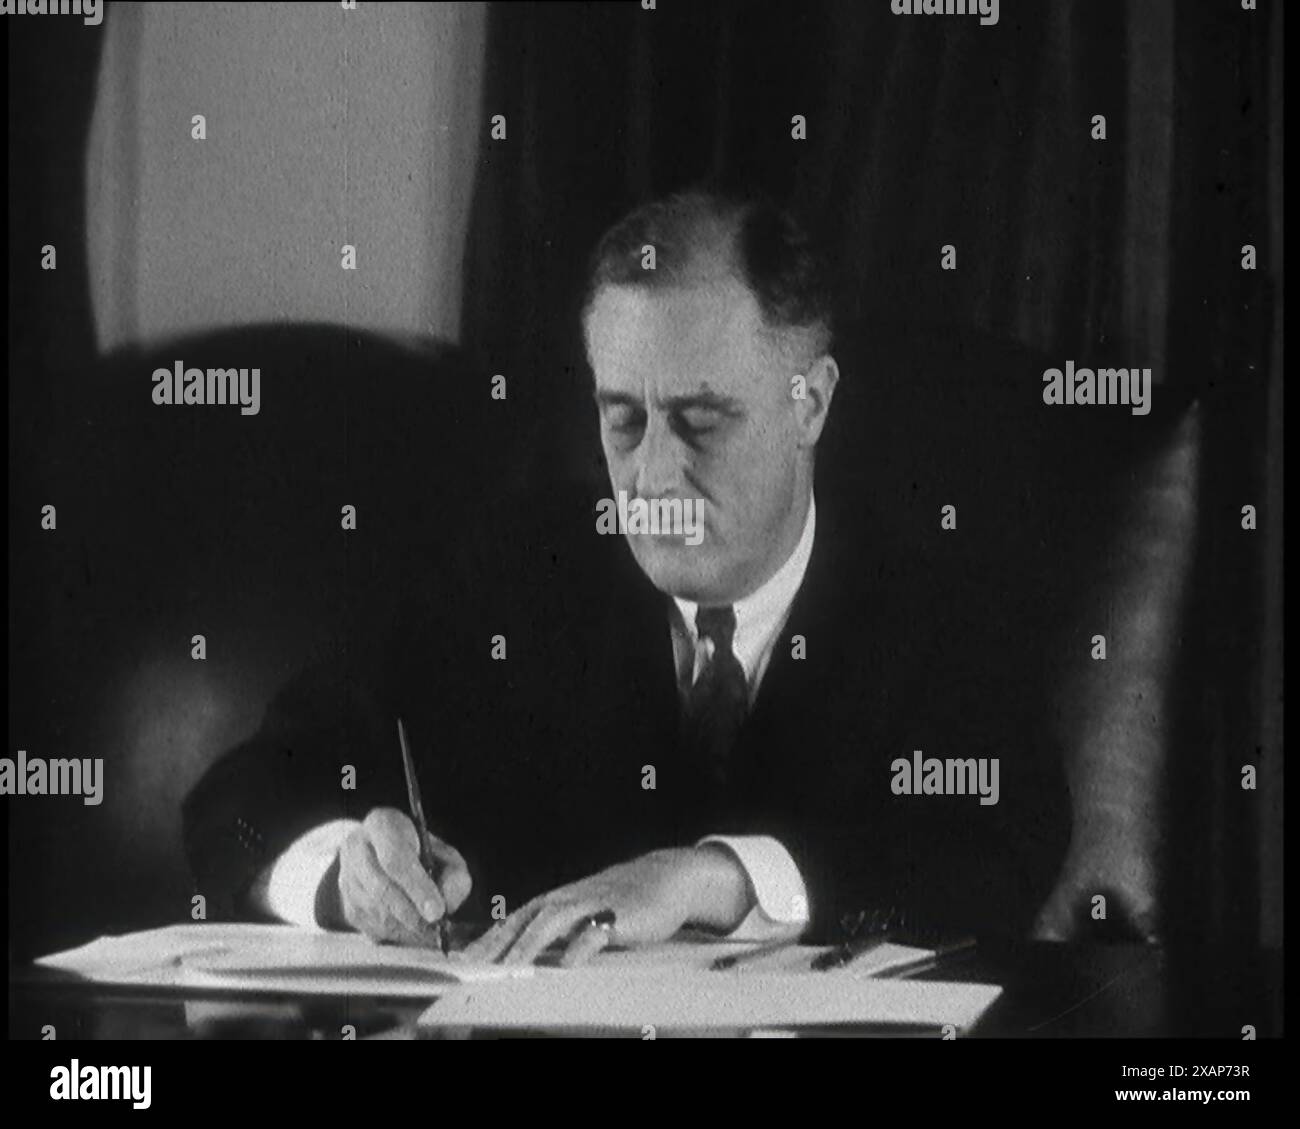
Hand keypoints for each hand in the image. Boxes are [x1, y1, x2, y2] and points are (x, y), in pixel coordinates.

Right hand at [328, 807, 471, 945]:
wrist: (380, 853)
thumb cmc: (419, 852)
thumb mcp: (443, 851)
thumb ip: (453, 873)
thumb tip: (446, 906)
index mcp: (381, 824)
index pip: (396, 859)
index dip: (418, 887)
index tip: (438, 911)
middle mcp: (356, 849)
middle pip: (384, 890)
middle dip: (415, 914)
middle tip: (438, 927)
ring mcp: (346, 879)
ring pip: (379, 915)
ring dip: (409, 928)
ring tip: (431, 927)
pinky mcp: (347, 905)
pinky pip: (374, 929)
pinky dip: (399, 934)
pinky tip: (413, 927)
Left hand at [462, 846, 751, 966]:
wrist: (663, 878)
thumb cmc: (617, 900)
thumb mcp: (580, 914)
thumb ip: (552, 933)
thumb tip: (519, 956)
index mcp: (553, 902)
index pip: (510, 923)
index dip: (484, 941)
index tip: (459, 961)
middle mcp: (565, 901)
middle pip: (522, 923)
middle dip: (495, 947)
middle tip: (471, 969)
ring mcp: (589, 906)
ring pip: (551, 925)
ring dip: (527, 947)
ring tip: (509, 969)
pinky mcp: (616, 916)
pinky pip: (594, 933)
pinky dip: (578, 948)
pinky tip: (567, 965)